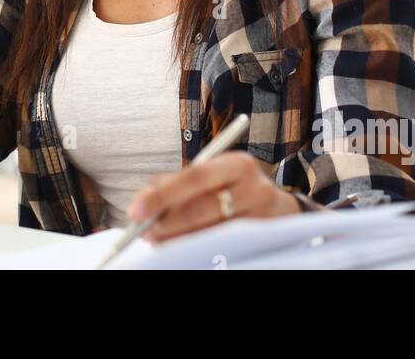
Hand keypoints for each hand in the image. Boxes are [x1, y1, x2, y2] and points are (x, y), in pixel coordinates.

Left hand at [126, 151, 302, 243]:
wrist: (279, 210)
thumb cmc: (233, 189)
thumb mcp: (211, 175)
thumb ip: (175, 182)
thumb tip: (142, 199)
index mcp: (238, 164)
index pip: (195, 177)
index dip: (163, 195)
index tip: (135, 210)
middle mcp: (254, 188)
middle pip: (202, 208)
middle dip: (166, 223)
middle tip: (143, 232)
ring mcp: (261, 218)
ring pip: (210, 234)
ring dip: (176, 239)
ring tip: (156, 240)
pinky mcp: (260, 241)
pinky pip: (221, 250)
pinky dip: (195, 250)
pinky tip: (180, 248)